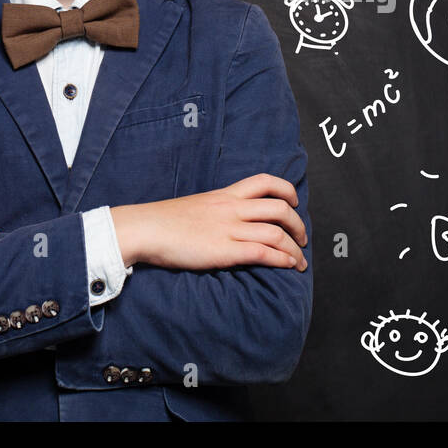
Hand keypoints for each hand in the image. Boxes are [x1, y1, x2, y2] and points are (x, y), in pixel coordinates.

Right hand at [111, 173, 307, 271]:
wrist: (145, 228)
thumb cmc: (165, 221)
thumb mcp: (197, 206)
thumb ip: (216, 211)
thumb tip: (227, 223)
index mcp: (225, 194)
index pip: (265, 181)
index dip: (286, 190)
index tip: (293, 203)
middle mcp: (232, 208)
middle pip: (279, 208)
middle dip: (298, 224)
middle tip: (302, 238)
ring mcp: (229, 229)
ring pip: (276, 232)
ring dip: (295, 248)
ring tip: (300, 261)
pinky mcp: (224, 250)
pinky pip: (262, 252)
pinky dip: (281, 259)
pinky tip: (288, 266)